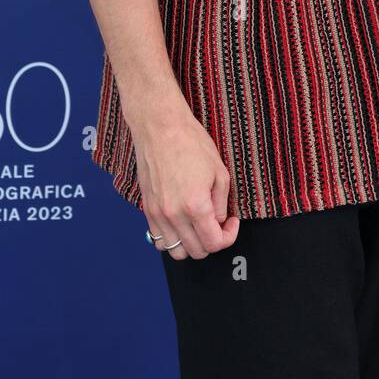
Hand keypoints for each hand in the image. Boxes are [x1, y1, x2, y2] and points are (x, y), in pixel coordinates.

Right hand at [131, 103, 240, 259]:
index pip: (214, 243)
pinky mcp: (147, 208)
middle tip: (217, 223)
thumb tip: (219, 221)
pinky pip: (158, 239)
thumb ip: (221, 203)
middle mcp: (174, 214)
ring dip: (191, 244)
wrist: (160, 127)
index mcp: (195, 205)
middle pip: (196, 251)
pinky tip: (181, 223)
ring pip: (175, 251)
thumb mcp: (219, 171)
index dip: (228, 236)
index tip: (231, 223)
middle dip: (212, 242)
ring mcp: (157, 213)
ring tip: (198, 226)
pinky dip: (172, 238)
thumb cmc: (190, 142)